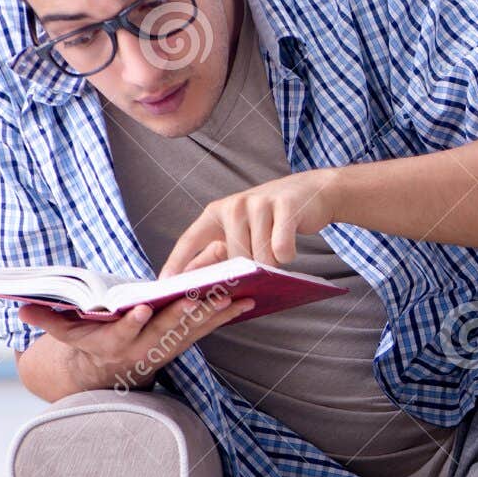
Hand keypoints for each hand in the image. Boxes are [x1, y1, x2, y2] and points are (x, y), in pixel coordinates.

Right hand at [20, 241, 253, 389]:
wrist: (107, 374)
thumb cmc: (85, 342)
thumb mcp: (63, 333)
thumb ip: (47, 319)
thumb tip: (20, 309)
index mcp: (113, 342)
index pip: (123, 333)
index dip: (132, 322)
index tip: (143, 308)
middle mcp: (143, 348)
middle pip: (167, 325)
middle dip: (186, 305)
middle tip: (204, 288)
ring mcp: (166, 347)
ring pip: (193, 326)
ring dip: (215, 308)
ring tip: (238, 289)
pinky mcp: (183, 342)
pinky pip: (206, 328)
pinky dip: (225, 314)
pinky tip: (247, 299)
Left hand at [159, 169, 336, 277]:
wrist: (313, 193)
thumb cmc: (272, 218)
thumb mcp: (240, 230)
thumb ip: (217, 253)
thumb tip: (194, 281)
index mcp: (217, 212)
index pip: (190, 239)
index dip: (176, 263)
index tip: (164, 284)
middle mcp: (234, 205)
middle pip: (235, 259)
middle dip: (250, 270)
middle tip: (262, 264)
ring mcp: (259, 204)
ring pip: (260, 258)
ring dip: (273, 263)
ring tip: (278, 246)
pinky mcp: (285, 207)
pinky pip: (281, 250)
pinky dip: (288, 255)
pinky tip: (289, 243)